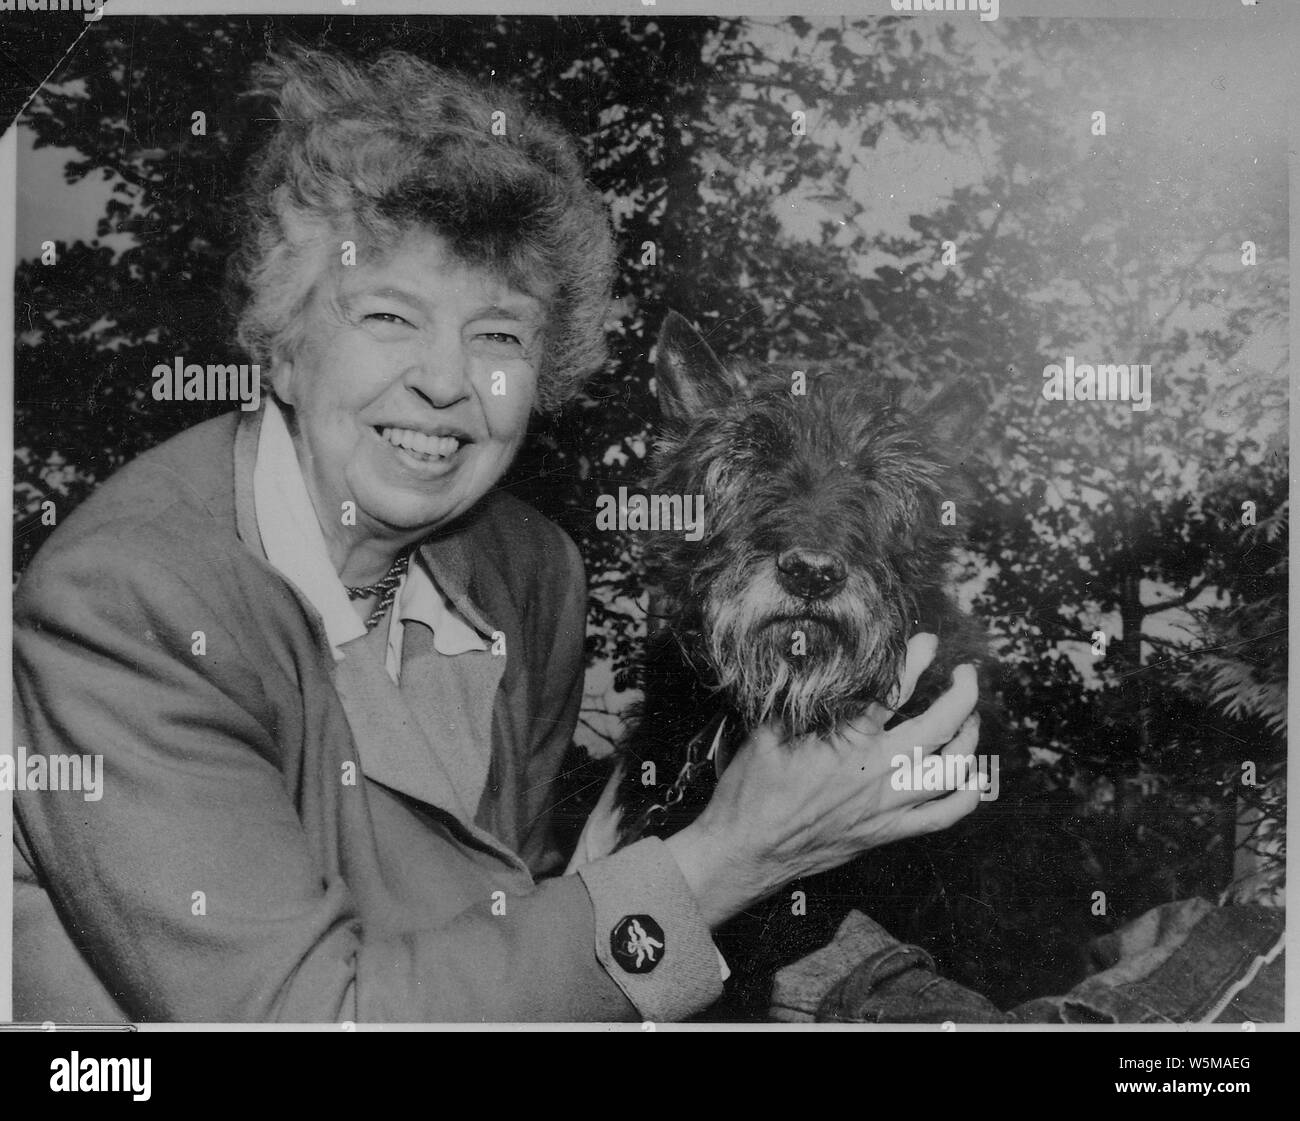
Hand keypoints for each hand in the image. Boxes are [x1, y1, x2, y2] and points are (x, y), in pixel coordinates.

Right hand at [665, 633, 983, 927]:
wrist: (747, 850)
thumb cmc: (751, 790)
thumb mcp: (767, 729)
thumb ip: (797, 694)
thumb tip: (810, 654)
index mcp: (848, 740)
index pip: (896, 688)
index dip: (918, 658)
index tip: (929, 642)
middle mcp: (877, 770)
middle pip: (941, 724)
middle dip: (963, 693)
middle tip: (965, 674)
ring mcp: (887, 804)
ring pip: (952, 769)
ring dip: (970, 738)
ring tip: (970, 719)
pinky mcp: (888, 832)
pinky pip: (944, 817)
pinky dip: (967, 796)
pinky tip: (974, 779)